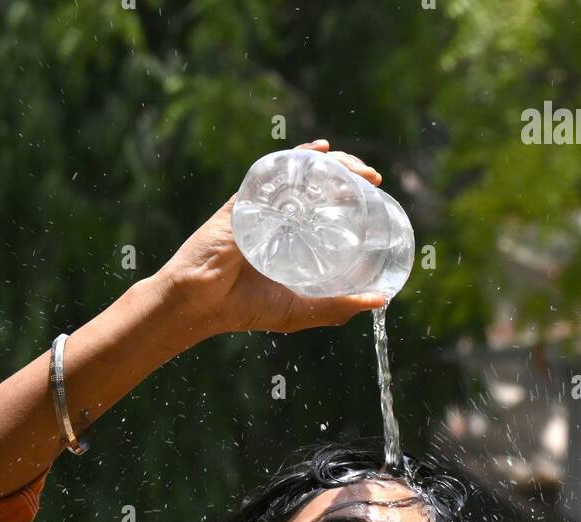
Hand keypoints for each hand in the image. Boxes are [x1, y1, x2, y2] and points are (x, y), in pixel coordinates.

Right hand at [156, 138, 388, 334]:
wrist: (200, 303)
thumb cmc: (244, 308)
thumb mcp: (301, 310)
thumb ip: (338, 307)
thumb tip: (380, 301)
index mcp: (292, 237)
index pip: (326, 208)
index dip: (352, 198)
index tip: (377, 197)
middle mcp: (279, 217)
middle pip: (319, 185)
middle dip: (349, 175)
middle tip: (374, 179)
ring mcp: (262, 206)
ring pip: (301, 173)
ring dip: (332, 164)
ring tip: (355, 168)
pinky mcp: (246, 201)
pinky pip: (273, 171)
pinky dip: (298, 157)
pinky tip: (320, 152)